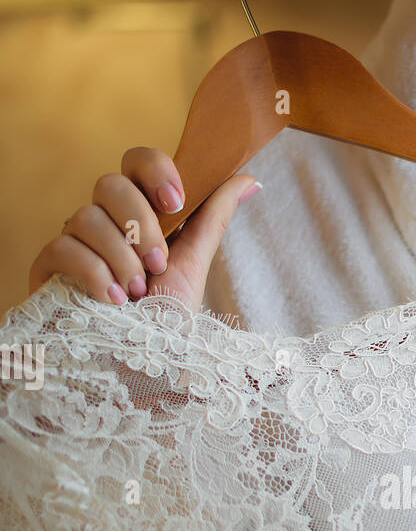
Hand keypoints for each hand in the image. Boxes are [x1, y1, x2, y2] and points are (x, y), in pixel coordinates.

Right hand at [28, 147, 260, 309]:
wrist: (141, 368)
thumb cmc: (167, 321)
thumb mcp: (194, 265)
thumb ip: (214, 218)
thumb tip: (250, 180)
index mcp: (140, 214)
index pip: (137, 162)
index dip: (155, 171)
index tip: (176, 202)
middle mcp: (105, 222)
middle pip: (110, 183)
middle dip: (140, 226)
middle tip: (157, 265)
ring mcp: (75, 242)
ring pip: (86, 217)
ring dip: (121, 259)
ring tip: (138, 292)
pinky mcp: (50, 267)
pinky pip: (63, 247)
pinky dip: (94, 273)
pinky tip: (112, 300)